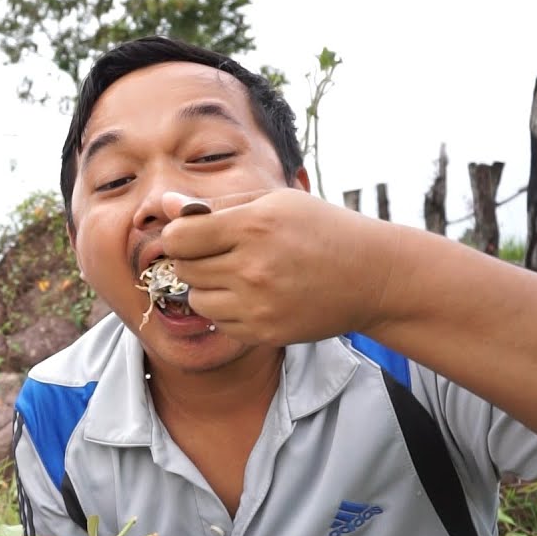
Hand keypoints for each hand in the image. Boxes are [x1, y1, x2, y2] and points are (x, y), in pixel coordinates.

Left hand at [160, 188, 401, 344]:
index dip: (180, 235)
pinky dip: (229, 311)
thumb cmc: (320, 229)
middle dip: (194, 260)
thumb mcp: (274, 202)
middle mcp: (253, 267)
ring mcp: (258, 304)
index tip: (195, 235)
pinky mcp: (264, 332)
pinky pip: (219, 323)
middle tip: (223, 254)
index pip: (178, 237)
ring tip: (240, 275)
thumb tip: (164, 206)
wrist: (372, 276)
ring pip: (196, 299)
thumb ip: (215, 206)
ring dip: (208, 288)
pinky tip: (256, 297)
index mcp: (254, 226)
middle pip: (184, 269)